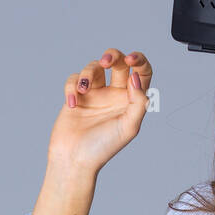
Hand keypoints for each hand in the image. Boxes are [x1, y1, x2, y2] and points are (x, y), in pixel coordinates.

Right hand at [48, 48, 152, 173]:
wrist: (74, 159)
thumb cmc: (103, 147)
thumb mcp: (129, 127)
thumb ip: (138, 101)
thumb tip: (135, 77)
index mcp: (131, 101)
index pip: (142, 73)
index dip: (139, 61)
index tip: (131, 60)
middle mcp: (115, 95)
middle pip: (118, 62)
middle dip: (113, 56)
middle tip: (106, 61)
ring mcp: (95, 94)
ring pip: (93, 67)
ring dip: (87, 73)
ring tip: (82, 90)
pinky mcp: (76, 96)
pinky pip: (74, 79)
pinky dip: (72, 87)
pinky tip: (73, 103)